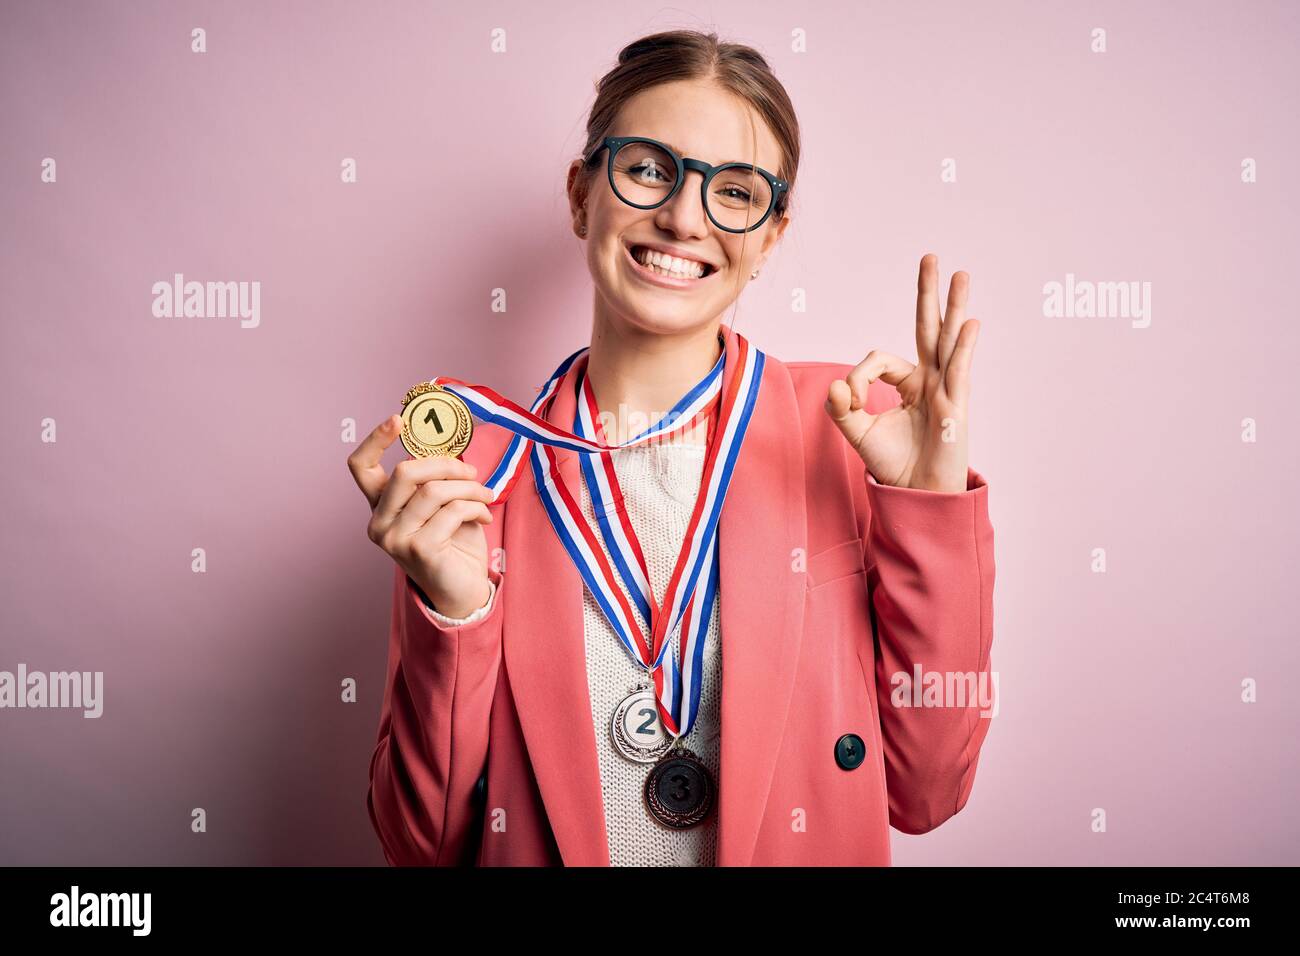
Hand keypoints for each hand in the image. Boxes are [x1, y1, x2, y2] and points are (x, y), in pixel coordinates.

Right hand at [347, 415, 495, 618]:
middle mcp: (379, 523)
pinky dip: (475, 508)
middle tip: (472, 471)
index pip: (360, 467)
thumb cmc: (452, 543)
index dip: (375, 439)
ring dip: (469, 487)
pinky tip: (484, 516)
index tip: (398, 419)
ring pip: (434, 490)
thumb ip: (435, 480)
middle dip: (446, 464)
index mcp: (380, 506)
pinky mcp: (419, 550)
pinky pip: (452, 511)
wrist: (462, 590)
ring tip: (485, 496)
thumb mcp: (441, 505)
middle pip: (405, 471)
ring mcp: (395, 539)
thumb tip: (450, 449)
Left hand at [825, 254, 978, 492]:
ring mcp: (946, 389)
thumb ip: (842, 409)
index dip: (860, 375)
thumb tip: (835, 385)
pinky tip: (970, 323)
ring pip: (948, 340)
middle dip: (928, 293)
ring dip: (953, 306)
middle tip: (930, 257)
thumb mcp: (859, 433)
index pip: (881, 359)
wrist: (916, 493)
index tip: (850, 400)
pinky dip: (963, 347)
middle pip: (929, 328)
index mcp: (909, 382)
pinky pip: (958, 370)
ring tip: (960, 274)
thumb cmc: (894, 463)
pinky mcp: (956, 406)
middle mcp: (930, 379)